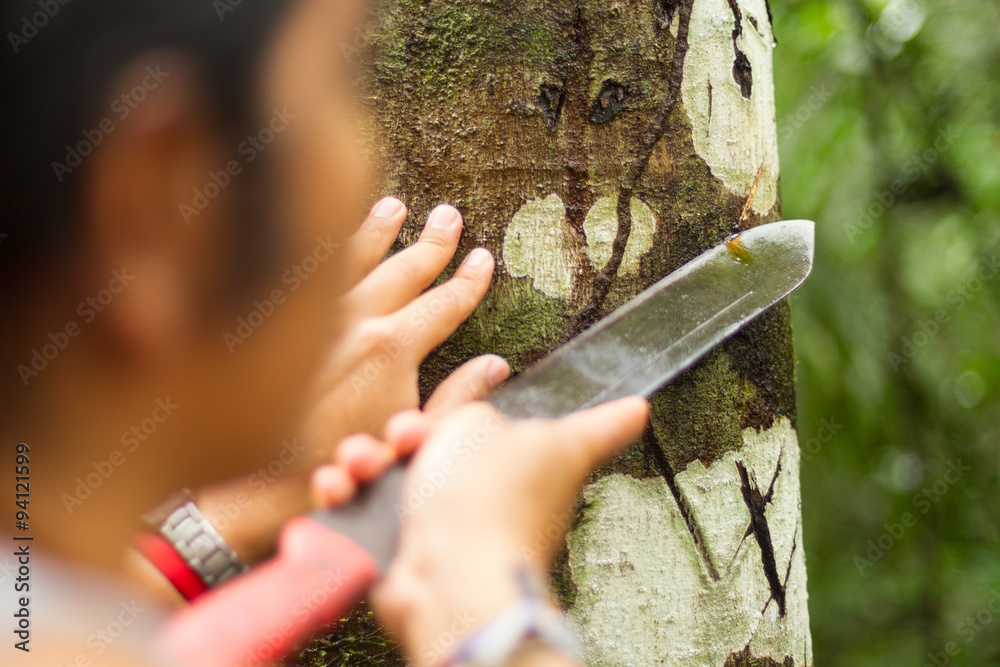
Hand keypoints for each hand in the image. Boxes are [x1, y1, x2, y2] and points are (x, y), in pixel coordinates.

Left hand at [297, 198, 508, 473]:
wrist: (252, 484)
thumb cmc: (335, 467)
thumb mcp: (409, 439)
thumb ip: (456, 401)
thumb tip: (494, 366)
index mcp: (392, 348)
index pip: (444, 304)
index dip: (468, 282)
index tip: (484, 259)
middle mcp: (355, 319)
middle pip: (403, 270)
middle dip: (432, 243)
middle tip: (449, 216)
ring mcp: (313, 316)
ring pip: (351, 257)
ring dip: (377, 230)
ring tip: (395, 206)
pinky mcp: (273, 318)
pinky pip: (305, 269)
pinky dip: (324, 247)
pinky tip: (326, 231)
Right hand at [352, 398, 649, 666]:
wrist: (449, 578)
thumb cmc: (491, 500)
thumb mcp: (547, 434)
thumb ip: (582, 419)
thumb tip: (639, 410)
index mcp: (511, 456)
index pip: (492, 411)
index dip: (478, 388)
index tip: (491, 368)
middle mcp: (474, 489)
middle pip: (425, 437)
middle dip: (404, 427)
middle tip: (403, 436)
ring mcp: (432, 518)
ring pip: (385, 466)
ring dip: (366, 457)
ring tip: (363, 463)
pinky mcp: (395, 542)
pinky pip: (360, 504)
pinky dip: (345, 491)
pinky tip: (338, 484)